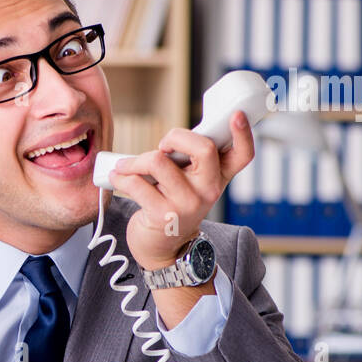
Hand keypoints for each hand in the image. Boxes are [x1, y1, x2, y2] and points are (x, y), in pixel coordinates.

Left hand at [110, 110, 254, 270]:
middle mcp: (209, 190)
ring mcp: (187, 203)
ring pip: (159, 161)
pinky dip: (121, 176)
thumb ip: (190, 160)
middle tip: (161, 147)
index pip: (243, 155)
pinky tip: (118, 177)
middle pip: (203, 148)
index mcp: (219, 177)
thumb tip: (171, 138)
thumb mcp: (190, 183)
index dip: (243, 133)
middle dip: (174, 137)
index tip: (236, 115)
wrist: (162, 246)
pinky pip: (136, 183)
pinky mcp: (163, 215)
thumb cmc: (173, 204)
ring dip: (135, 160)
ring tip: (126, 166)